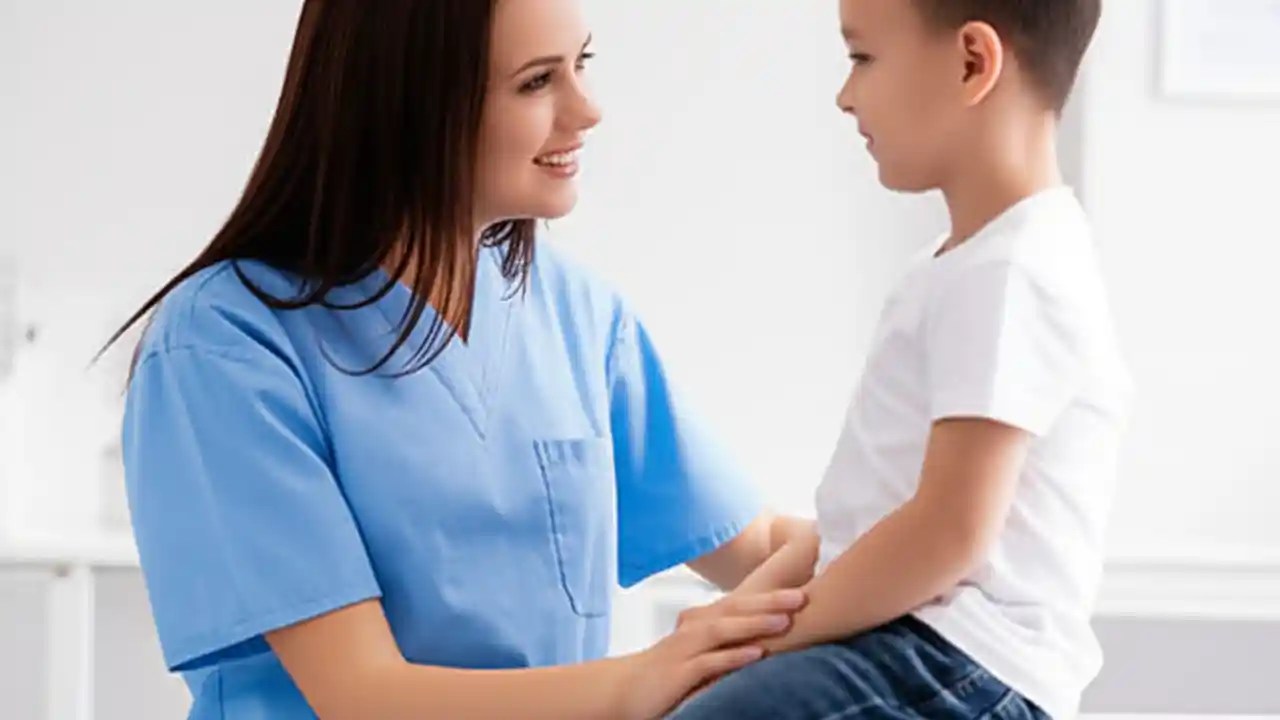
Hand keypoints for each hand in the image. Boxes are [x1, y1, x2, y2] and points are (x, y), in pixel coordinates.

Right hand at [615, 589, 805, 719]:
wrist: (624, 690)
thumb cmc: (667, 672)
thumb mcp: (699, 652)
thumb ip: (726, 641)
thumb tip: (763, 635)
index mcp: (702, 623)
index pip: (740, 603)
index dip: (770, 595)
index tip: (802, 590)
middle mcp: (694, 630)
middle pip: (735, 609)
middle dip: (769, 601)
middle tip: (802, 595)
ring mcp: (685, 650)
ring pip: (723, 630)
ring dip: (754, 623)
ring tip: (784, 620)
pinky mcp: (678, 673)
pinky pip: (709, 663)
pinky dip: (733, 656)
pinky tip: (756, 654)